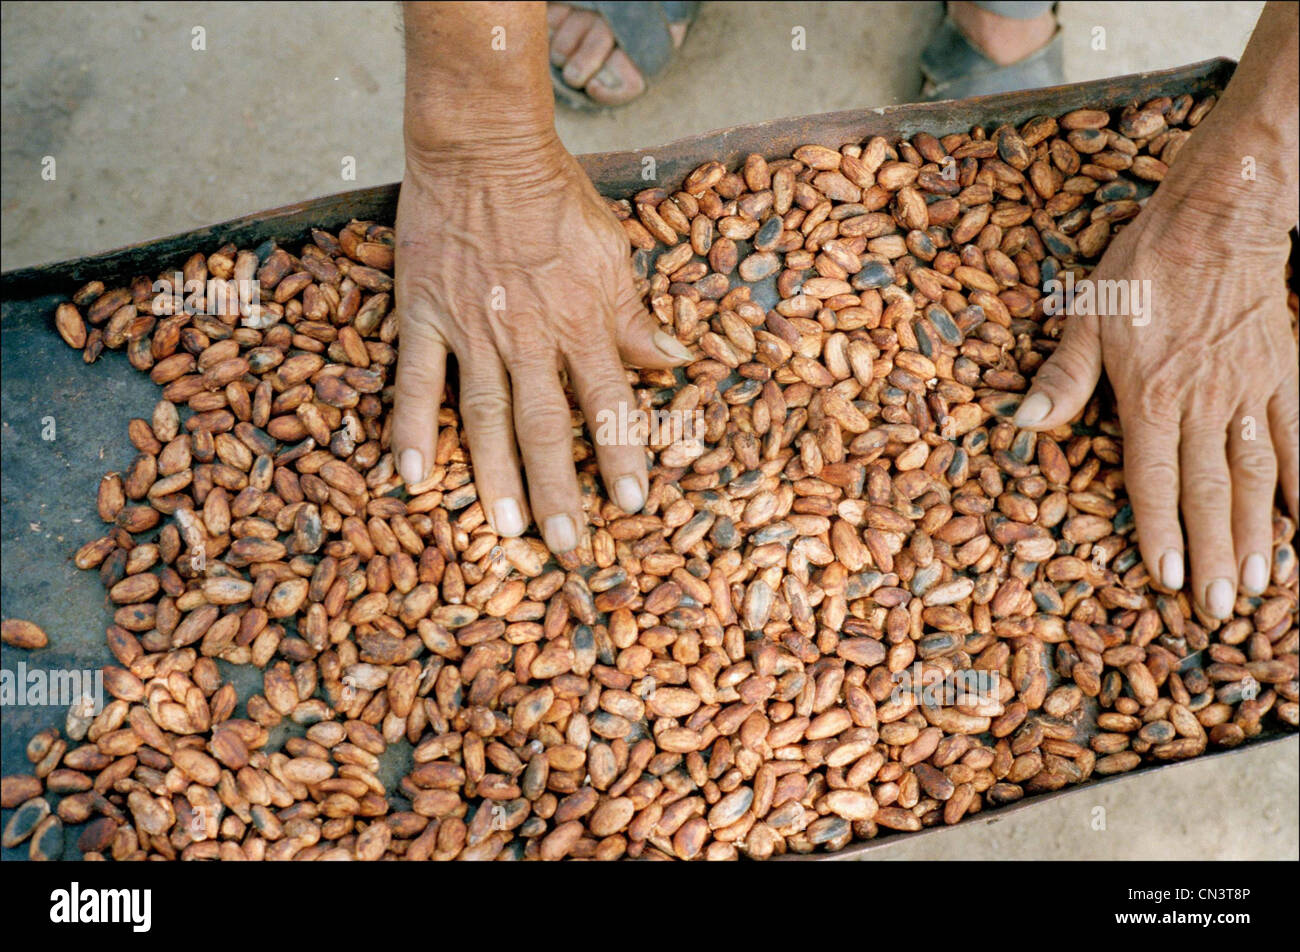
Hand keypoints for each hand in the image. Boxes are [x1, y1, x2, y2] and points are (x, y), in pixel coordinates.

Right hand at [390, 135, 690, 553]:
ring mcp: (472, 328)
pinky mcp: (424, 314)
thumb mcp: (612, 251)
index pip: (610, 400)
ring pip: (484, 415)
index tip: (635, 505)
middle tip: (564, 546)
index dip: (624, 456)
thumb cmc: (553, 196)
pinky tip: (409, 475)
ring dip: (494, 476)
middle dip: (559, 490)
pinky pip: (414, 379)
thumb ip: (636, 315)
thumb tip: (675, 361)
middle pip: (546, 425)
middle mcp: (530, 333)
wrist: (482, 145)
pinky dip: (409, 427)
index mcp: (583, 319)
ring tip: (503, 529)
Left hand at [1013, 142, 1298, 618]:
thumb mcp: (1086, 314)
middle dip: (1216, 553)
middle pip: (1210, 490)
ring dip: (1261, 534)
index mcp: (1150, 394)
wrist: (1219, 217)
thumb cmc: (1142, 267)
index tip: (1171, 580)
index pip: (1154, 478)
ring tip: (1262, 586)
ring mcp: (1250, 391)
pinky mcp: (1282, 373)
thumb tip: (1024, 422)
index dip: (1161, 531)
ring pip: (1259, 475)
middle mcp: (1204, 402)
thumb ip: (1063, 376)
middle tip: (1220, 610)